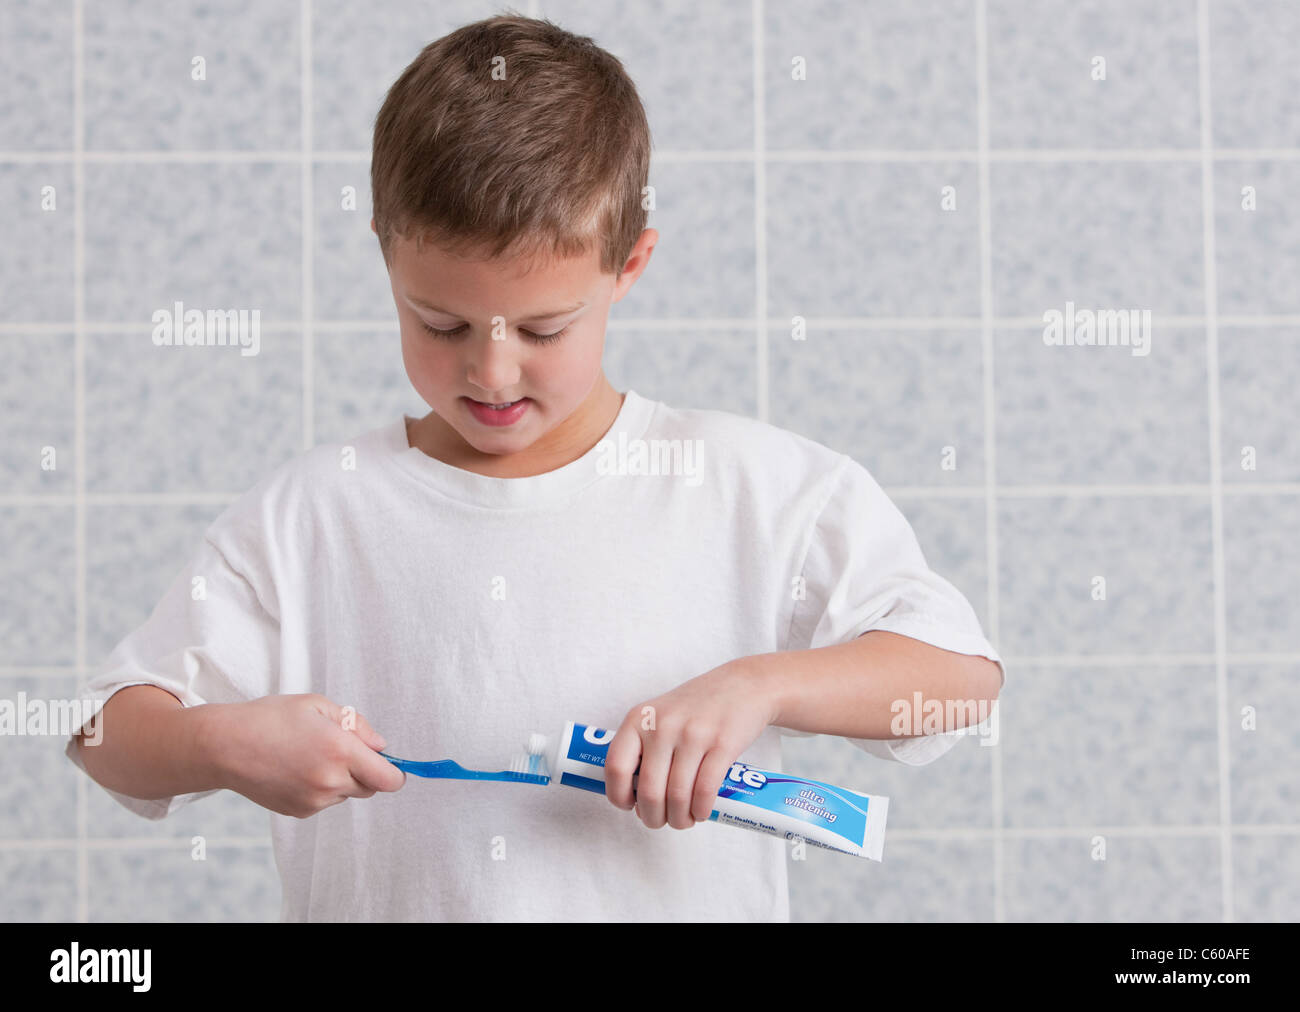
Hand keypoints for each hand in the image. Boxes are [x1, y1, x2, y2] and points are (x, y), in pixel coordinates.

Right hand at [210, 693, 405, 818]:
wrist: (225, 746)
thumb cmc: (271, 718)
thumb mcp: (318, 705)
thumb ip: (357, 725)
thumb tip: (381, 746)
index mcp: (340, 751)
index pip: (389, 779)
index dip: (395, 772)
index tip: (390, 764)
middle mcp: (331, 781)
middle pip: (370, 788)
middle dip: (365, 771)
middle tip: (340, 749)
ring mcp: (314, 801)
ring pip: (345, 794)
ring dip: (340, 779)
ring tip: (309, 755)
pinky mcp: (299, 812)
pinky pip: (323, 801)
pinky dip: (319, 788)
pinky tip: (296, 769)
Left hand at [604, 659, 779, 829]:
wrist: (744, 685)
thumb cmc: (697, 706)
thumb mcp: (659, 714)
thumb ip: (643, 746)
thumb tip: (633, 795)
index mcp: (639, 718)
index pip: (615, 767)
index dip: (619, 796)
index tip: (630, 806)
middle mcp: (663, 725)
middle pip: (649, 791)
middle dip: (654, 817)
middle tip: (661, 821)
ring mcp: (693, 734)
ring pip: (677, 796)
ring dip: (680, 819)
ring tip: (684, 820)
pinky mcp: (723, 744)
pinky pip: (705, 791)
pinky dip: (701, 810)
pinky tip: (701, 812)